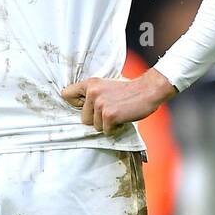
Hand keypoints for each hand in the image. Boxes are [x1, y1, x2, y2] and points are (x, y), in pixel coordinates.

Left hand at [61, 68, 175, 133]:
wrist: (149, 90)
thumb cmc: (129, 90)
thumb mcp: (106, 85)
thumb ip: (93, 93)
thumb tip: (82, 107)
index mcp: (90, 84)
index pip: (66, 94)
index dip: (75, 104)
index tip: (86, 107)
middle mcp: (92, 93)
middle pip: (84, 119)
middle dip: (97, 119)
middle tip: (112, 110)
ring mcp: (100, 104)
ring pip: (95, 127)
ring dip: (107, 124)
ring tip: (119, 113)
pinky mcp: (109, 115)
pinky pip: (106, 131)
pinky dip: (115, 128)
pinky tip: (123, 117)